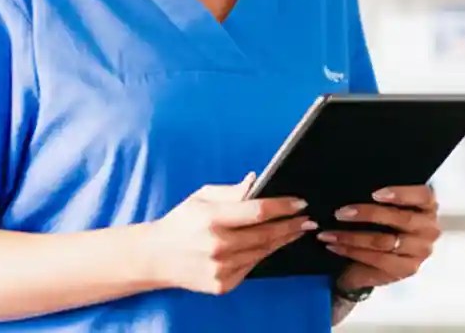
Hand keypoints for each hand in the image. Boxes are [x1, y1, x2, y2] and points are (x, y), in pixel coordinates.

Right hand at [144, 172, 314, 294]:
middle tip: (308, 219)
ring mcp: (221, 268)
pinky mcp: (222, 284)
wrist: (157, 257)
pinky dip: (264, 254)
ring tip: (298, 230)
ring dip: (283, 240)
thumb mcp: (201, 197)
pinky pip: (252, 266)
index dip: (282, 207)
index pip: (257, 211)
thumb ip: (231, 191)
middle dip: (291, 225)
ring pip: (262, 252)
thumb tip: (256, 181)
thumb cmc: (180, 223)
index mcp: (211, 218)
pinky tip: (274, 244)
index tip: (300, 203)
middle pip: (265, 234)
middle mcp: (217, 245)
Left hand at [321, 185, 439, 291]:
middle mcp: (429, 229)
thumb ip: (379, 196)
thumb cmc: (381, 225)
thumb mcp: (383, 207)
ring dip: (352, 236)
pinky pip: (377, 259)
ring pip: (384, 241)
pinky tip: (334, 246)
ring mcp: (420, 252)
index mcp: (427, 207)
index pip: (423, 196)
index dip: (401, 193)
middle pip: (401, 219)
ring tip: (328, 233)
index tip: (375, 193)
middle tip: (340, 213)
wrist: (376, 261)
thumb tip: (354, 183)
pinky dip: (352, 251)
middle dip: (367, 214)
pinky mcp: (406, 269)